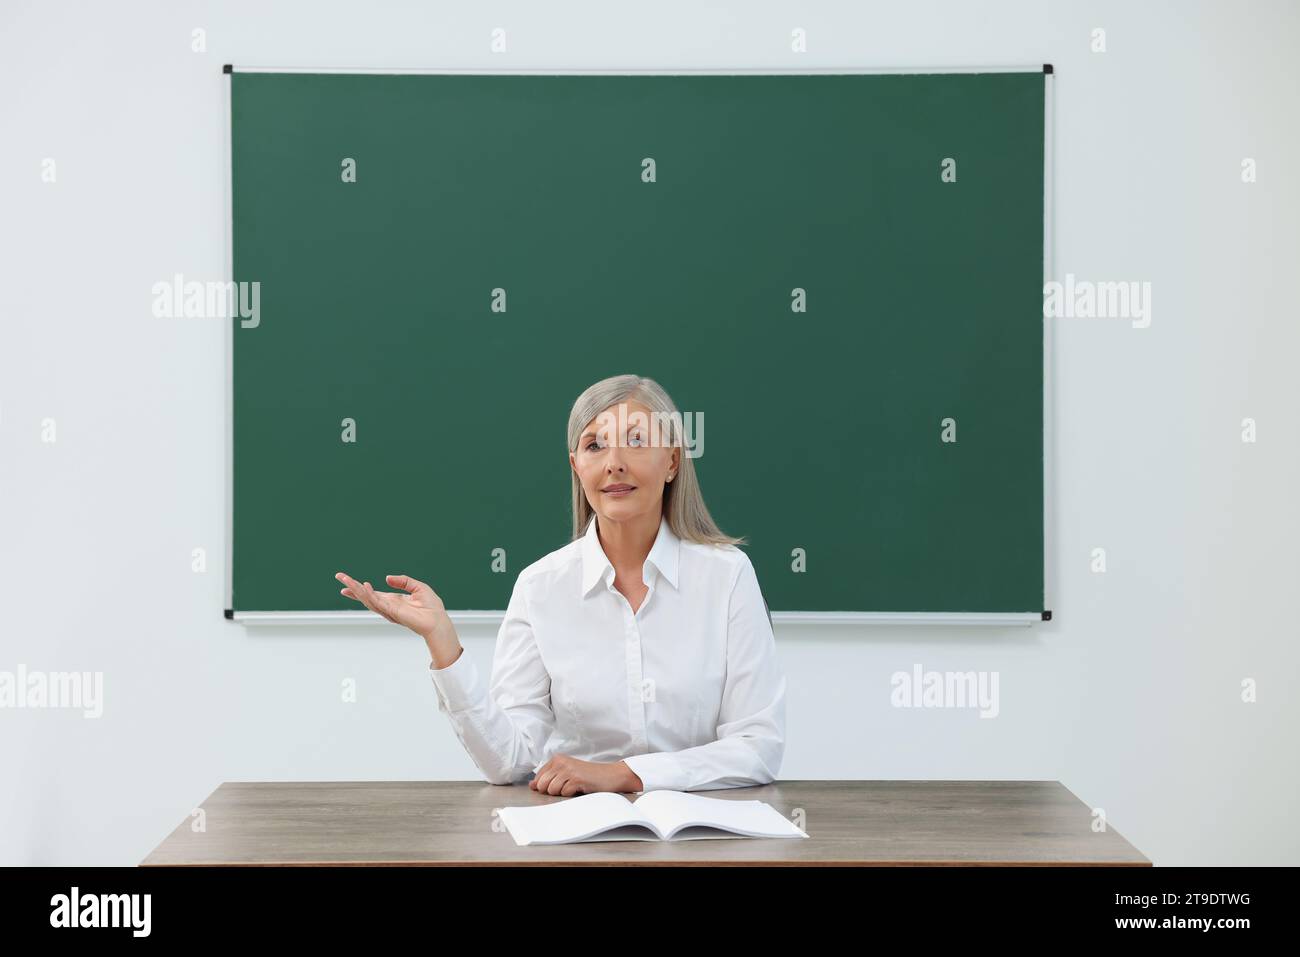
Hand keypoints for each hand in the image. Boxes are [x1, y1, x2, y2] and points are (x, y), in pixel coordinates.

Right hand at [335, 571, 457, 656]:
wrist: (438, 621)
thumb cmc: (431, 607)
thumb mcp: (418, 587)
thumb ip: (403, 581)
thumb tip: (386, 578)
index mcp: (393, 600)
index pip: (372, 593)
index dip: (358, 588)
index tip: (345, 581)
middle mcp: (388, 605)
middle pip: (365, 595)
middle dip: (352, 587)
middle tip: (339, 576)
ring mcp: (389, 609)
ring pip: (368, 599)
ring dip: (356, 589)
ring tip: (346, 580)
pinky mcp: (393, 612)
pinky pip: (378, 602)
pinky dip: (370, 594)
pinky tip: (364, 586)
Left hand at [529, 755, 643, 795]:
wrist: (610, 775)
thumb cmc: (588, 776)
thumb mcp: (567, 773)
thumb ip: (549, 777)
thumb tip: (532, 785)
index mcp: (557, 759)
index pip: (538, 778)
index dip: (544, 787)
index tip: (558, 786)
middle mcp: (561, 762)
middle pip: (542, 785)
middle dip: (552, 791)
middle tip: (566, 787)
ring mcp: (568, 770)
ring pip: (552, 790)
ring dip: (563, 793)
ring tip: (574, 787)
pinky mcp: (576, 778)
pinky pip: (564, 793)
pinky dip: (572, 794)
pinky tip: (580, 788)